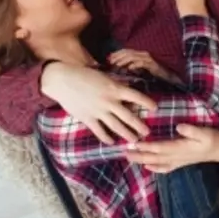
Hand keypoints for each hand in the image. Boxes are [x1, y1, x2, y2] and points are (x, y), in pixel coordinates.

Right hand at [40, 62, 158, 144]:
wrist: (63, 80)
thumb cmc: (85, 75)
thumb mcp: (105, 77)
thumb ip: (116, 85)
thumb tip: (129, 88)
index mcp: (115, 88)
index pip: (136, 96)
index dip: (147, 103)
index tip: (155, 108)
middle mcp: (109, 101)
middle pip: (128, 116)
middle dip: (139, 126)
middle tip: (148, 132)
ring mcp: (98, 111)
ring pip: (116, 126)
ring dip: (127, 134)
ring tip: (135, 140)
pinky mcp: (87, 118)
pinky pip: (99, 131)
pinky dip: (106, 137)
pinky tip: (112, 142)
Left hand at [108, 49, 182, 84]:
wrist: (169, 79)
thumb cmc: (154, 76)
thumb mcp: (139, 70)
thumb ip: (130, 67)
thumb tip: (117, 68)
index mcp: (140, 55)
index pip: (125, 51)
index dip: (116, 54)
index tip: (108, 60)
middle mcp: (144, 55)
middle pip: (127, 52)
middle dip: (118, 57)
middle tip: (110, 63)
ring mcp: (149, 59)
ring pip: (133, 56)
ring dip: (124, 60)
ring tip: (117, 66)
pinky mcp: (153, 65)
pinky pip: (142, 62)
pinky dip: (134, 64)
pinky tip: (129, 68)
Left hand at [125, 126, 218, 172]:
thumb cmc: (213, 138)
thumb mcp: (206, 132)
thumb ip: (192, 130)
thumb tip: (179, 127)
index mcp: (181, 148)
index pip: (160, 148)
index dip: (147, 146)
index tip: (134, 143)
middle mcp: (177, 156)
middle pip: (154, 157)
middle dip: (139, 155)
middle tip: (125, 153)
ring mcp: (178, 161)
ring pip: (157, 162)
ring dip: (143, 160)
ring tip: (130, 158)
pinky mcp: (181, 162)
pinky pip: (165, 167)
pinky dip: (155, 168)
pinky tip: (147, 167)